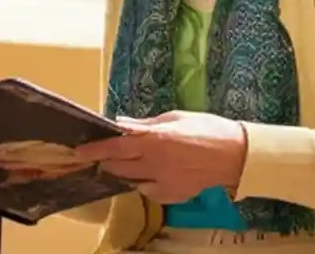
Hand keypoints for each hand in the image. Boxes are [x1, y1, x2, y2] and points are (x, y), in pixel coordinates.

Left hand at [75, 111, 247, 203]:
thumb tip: (122, 124)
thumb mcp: (174, 118)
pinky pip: (148, 190)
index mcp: (154, 139)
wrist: (235, 155)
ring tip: (130, 162)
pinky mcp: (172, 195)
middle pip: (117, 166)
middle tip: (103, 154)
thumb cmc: (207, 129)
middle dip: (106, 161)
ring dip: (124, 171)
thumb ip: (146, 124)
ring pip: (130, 180)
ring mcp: (162, 182)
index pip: (114, 147)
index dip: (93, 150)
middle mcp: (154, 162)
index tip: (78, 151)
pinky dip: (144, 182)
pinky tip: (152, 173)